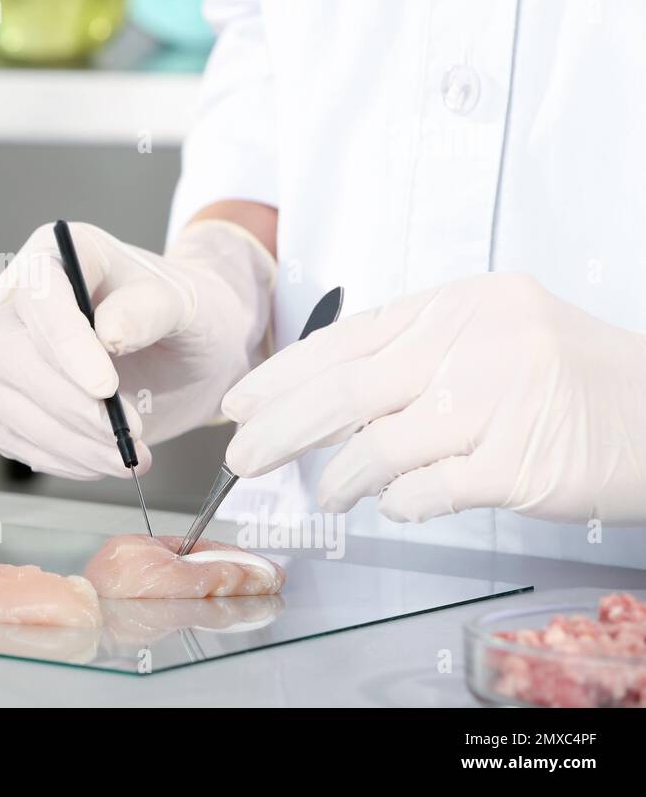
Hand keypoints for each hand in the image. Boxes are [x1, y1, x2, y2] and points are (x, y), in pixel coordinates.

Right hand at [0, 220, 273, 478]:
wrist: (193, 351)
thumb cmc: (187, 312)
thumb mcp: (185, 302)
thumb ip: (149, 309)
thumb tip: (108, 333)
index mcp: (55, 254)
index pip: (38, 295)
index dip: (64, 344)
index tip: (105, 388)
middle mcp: (19, 302)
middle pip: (9, 352)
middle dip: (66, 402)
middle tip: (126, 432)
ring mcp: (12, 355)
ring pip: (8, 404)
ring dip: (69, 441)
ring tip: (129, 455)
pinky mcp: (16, 402)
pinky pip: (18, 438)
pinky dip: (63, 459)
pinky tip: (107, 458)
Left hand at [222, 273, 645, 523]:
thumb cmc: (568, 378)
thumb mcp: (491, 336)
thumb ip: (412, 359)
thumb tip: (326, 405)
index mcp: (459, 304)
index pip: (346, 339)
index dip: (283, 374)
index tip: (241, 402)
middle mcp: (476, 343)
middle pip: (345, 391)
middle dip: (280, 429)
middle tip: (244, 458)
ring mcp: (500, 402)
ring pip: (378, 446)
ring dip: (338, 477)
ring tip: (328, 494)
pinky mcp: (520, 464)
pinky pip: (427, 490)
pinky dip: (399, 502)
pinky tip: (395, 504)